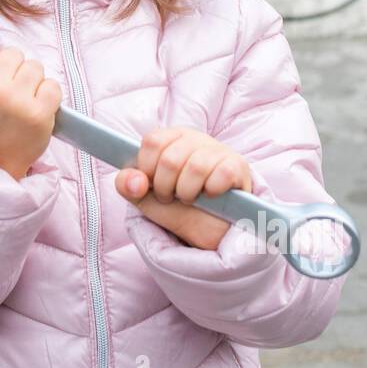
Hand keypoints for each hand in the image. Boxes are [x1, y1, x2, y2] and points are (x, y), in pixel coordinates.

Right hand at [0, 40, 61, 179]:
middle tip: (8, 91)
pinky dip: (49, 94)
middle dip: (14, 70)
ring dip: (32, 81)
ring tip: (22, 100)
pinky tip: (36, 106)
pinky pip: (53, 85)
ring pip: (35, 66)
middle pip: (14, 54)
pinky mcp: (40, 114)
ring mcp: (17, 101)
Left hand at [115, 127, 252, 250]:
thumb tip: (134, 182)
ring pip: (196, 167)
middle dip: (165, 187)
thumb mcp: (146, 197)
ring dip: (187, 192)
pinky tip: (211, 196)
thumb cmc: (177, 206)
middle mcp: (195, 138)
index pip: (152, 141)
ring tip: (189, 199)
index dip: (147, 169)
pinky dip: (211, 192)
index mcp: (170, 138)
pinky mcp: (238, 166)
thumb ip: (128, 185)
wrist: (210, 229)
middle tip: (171, 197)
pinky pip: (221, 174)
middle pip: (170, 159)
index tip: (151, 186)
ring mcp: (219, 150)